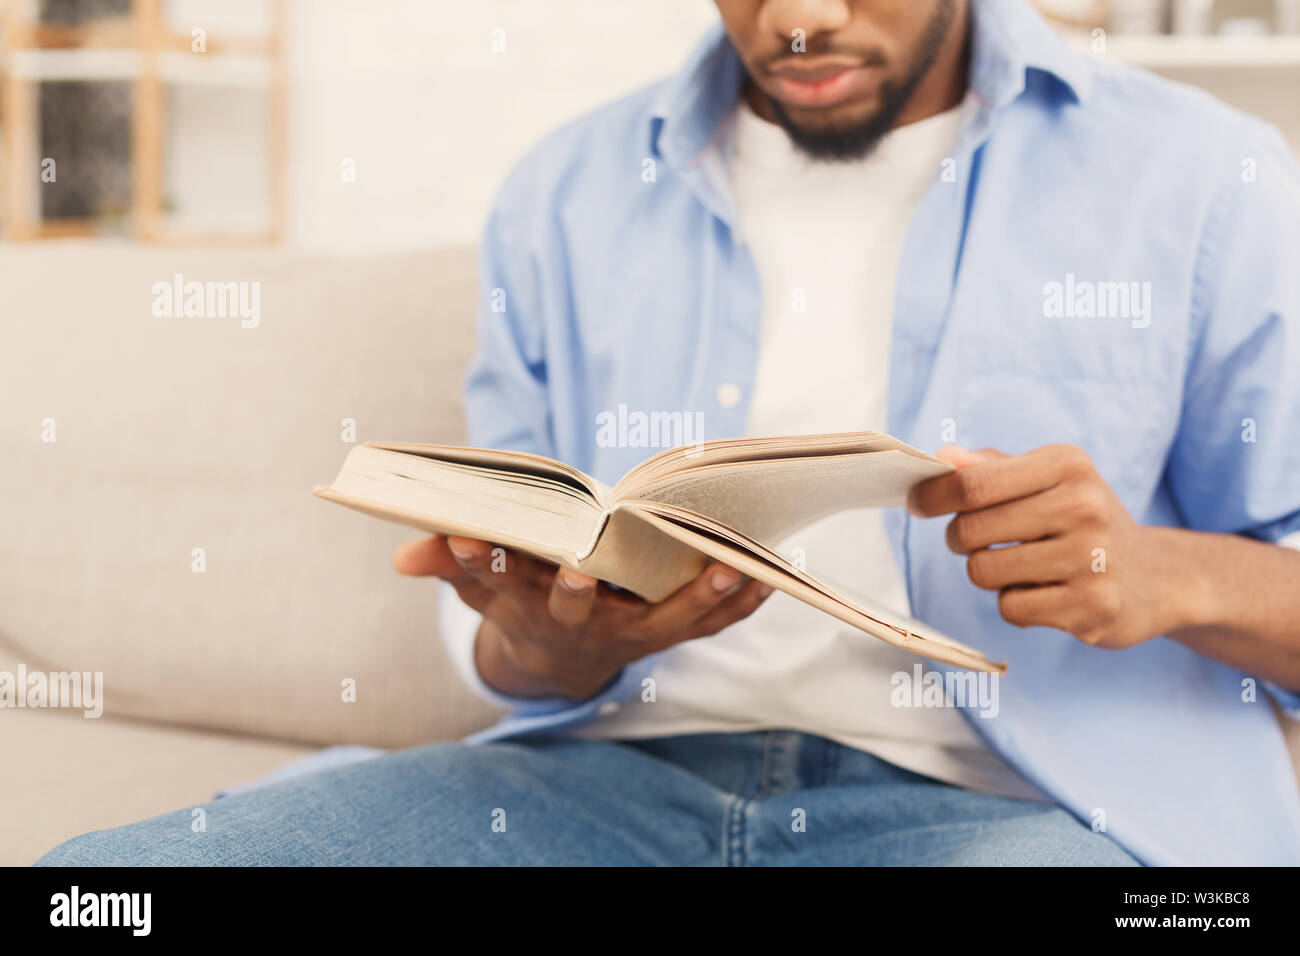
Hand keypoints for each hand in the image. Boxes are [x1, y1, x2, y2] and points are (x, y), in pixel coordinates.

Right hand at [392, 534, 773, 699]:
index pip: (490, 581)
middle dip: (573, 591)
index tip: (469, 536)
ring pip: (658, 620)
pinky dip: (737, 603)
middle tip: (578, 568)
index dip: (476, 561)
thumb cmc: (519, 599)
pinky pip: (706, 623)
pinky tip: (767, 574)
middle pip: (570, 609)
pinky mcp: (662, 633)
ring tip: (725, 566)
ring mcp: (620, 633)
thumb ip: (448, 562)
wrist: (559, 658)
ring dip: (692, 596)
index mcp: (519, 601)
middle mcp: (571, 622)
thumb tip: (404, 557)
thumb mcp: (478, 585)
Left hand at [907, 444, 1199, 648]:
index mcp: (1068, 465)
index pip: (972, 483)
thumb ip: (991, 468)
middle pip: (970, 531)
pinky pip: (1010, 608)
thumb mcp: (1048, 480)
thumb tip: (943, 457)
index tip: (917, 503)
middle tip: (980, 541)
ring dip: (990, 574)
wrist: (1157, 578)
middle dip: (961, 540)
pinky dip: (1016, 604)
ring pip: (984, 572)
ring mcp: (1092, 559)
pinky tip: (1047, 593)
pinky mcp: (1093, 606)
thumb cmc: (1082, 521)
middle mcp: (1085, 506)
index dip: (933, 496)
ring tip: (1023, 567)